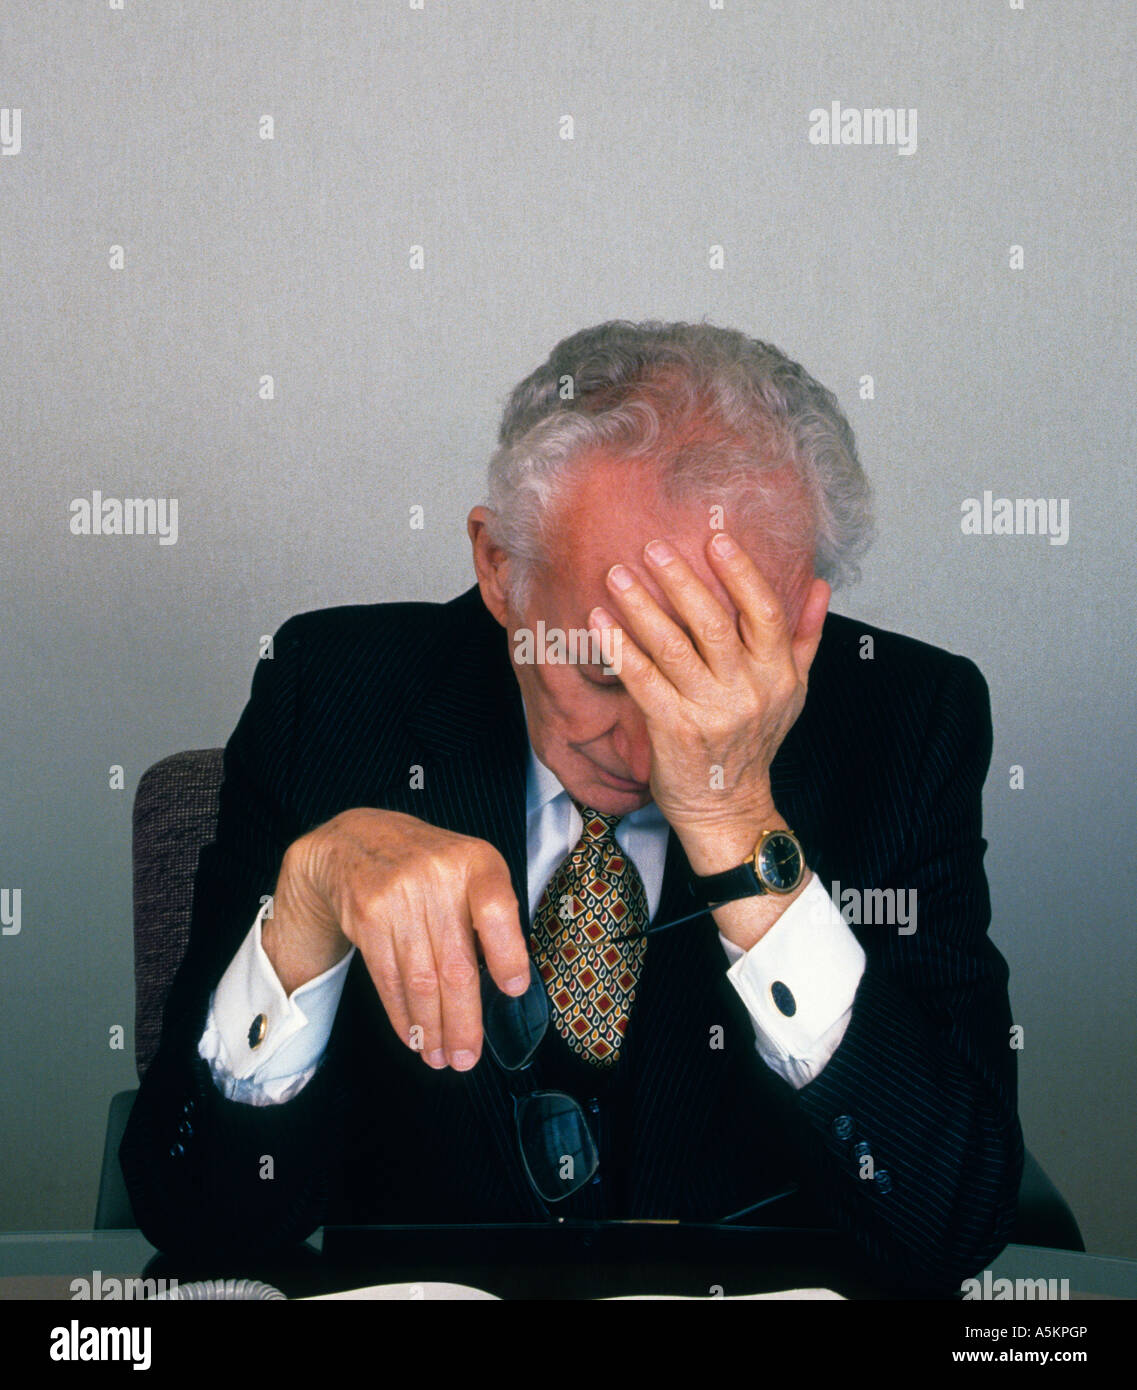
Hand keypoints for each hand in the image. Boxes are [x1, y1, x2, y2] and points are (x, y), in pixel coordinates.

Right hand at [262, 809, 529, 1068]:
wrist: (357, 842)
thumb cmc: (432, 867)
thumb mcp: (470, 868)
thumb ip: (492, 915)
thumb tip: (507, 984)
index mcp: (475, 862)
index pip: (495, 910)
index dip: (507, 954)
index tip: (513, 991)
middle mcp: (436, 876)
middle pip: (455, 963)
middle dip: (463, 1019)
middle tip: (469, 1057)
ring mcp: (397, 896)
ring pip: (419, 979)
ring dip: (432, 1027)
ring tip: (442, 1057)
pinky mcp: (366, 917)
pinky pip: (388, 978)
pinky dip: (402, 1015)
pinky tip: (414, 1036)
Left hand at [588, 532, 828, 873]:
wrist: (728, 808)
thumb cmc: (754, 744)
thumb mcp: (793, 691)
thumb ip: (804, 636)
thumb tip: (819, 584)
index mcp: (777, 675)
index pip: (764, 612)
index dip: (741, 573)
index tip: (716, 539)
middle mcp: (747, 691)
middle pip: (715, 624)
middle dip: (682, 581)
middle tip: (653, 547)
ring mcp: (709, 711)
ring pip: (674, 648)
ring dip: (642, 607)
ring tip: (617, 574)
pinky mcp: (673, 729)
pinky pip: (643, 680)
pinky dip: (620, 649)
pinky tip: (600, 622)